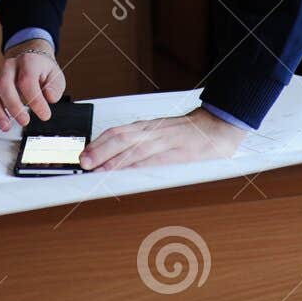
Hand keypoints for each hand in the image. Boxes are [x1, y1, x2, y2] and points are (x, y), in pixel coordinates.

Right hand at [0, 42, 65, 131]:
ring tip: (6, 127)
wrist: (29, 57)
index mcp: (27, 61)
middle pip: (4, 84)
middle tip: (24, 121)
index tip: (44, 115)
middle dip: (12, 105)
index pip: (27, 80)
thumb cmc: (41, 69)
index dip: (35, 100)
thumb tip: (49, 97)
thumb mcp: (55, 75)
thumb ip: (54, 88)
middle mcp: (9, 66)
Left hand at [80, 107, 246, 170]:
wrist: (218, 126)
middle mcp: (153, 132)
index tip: (84, 154)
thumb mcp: (160, 133)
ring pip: (135, 149)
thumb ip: (140, 142)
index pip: (117, 131)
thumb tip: (114, 157)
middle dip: (100, 151)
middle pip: (121, 138)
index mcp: (147, 127)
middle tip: (84, 162)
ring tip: (98, 170)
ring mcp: (165, 142)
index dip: (99, 143)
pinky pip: (155, 161)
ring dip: (114, 161)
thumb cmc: (188, 132)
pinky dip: (139, 167)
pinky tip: (128, 174)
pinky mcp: (179, 154)